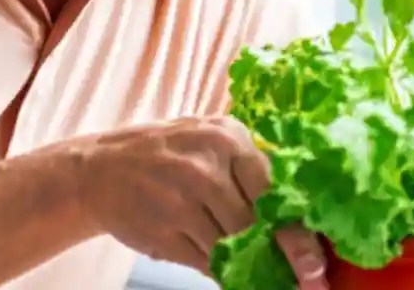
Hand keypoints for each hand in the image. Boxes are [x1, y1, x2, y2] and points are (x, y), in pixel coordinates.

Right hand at [78, 117, 328, 288]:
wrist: (97, 169)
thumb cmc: (164, 156)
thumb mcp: (206, 142)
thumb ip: (246, 173)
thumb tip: (297, 225)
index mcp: (226, 137)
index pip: (274, 192)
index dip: (296, 233)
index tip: (315, 264)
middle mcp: (205, 165)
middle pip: (255, 225)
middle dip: (275, 255)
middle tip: (301, 281)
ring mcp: (181, 199)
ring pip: (232, 248)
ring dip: (243, 263)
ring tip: (249, 267)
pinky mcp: (164, 231)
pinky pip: (206, 262)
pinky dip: (217, 269)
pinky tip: (217, 263)